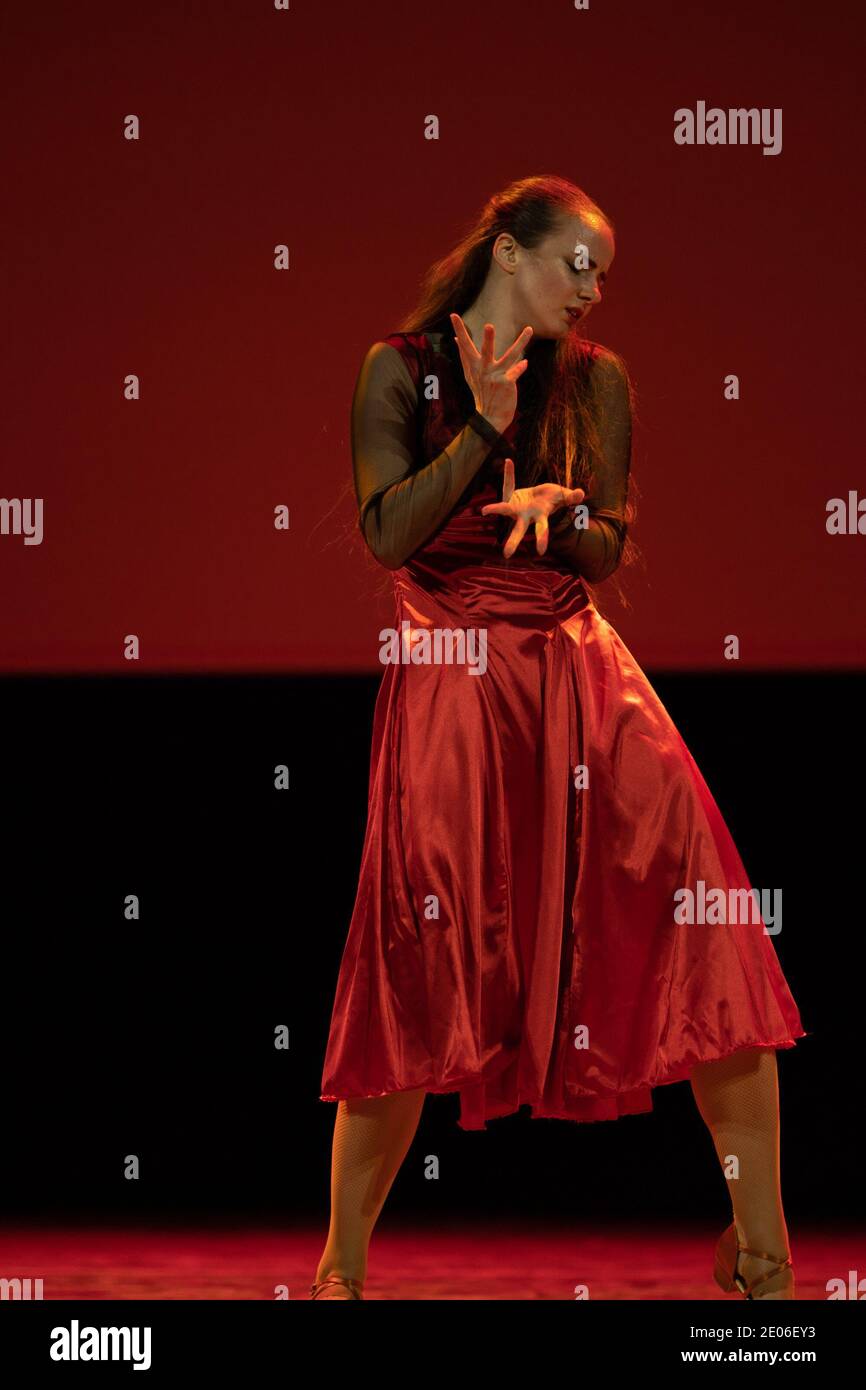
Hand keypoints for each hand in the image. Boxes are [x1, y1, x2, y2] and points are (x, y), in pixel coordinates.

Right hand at [449, 313, 531, 433]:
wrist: (490, 417)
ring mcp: (495, 376)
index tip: (453, 315)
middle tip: (489, 325)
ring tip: (528, 330)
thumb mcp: (470, 374)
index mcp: (474, 366)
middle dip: (487, 340)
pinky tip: (525, 362)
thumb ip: (464, 356)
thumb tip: (456, 339)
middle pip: (485, 351)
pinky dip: (520, 367)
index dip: (459, 330)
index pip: (464, 345)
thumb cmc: (481, 393)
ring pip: (510, 357)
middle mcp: (483, 370)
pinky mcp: (506, 383)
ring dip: (519, 344)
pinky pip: (515, 372)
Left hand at [481, 458, 585, 557]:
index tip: (540, 551)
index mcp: (539, 517)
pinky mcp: (509, 495)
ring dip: (495, 509)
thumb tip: (582, 493)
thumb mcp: (563, 497)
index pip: (542, 529)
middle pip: (519, 530)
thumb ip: (571, 497)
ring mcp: (515, 507)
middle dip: (513, 541)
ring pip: (504, 509)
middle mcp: (525, 515)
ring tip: (484, 510)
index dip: (542, 539)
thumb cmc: (552, 499)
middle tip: (506, 554)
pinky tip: (509, 461)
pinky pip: (509, 483)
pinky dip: (510, 473)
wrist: (541, 494)